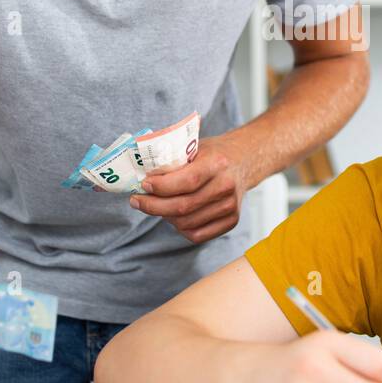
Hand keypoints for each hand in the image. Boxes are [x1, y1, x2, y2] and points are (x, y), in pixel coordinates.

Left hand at [127, 136, 252, 243]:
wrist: (244, 161)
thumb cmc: (213, 154)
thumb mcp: (195, 148)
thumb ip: (173, 161)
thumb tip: (142, 177)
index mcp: (217, 163)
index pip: (187, 181)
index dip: (161, 187)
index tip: (143, 185)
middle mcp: (226, 186)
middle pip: (183, 206)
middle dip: (153, 206)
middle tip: (137, 201)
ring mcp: (230, 206)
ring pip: (186, 223)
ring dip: (165, 217)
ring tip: (156, 206)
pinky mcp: (231, 221)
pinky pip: (197, 234)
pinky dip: (180, 228)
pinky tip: (173, 216)